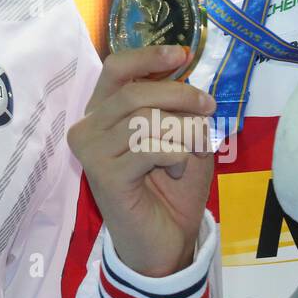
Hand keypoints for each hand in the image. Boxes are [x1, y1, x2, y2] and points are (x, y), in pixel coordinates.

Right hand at [67, 44, 215, 277]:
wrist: (163, 242)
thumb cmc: (169, 188)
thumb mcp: (180, 138)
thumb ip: (176, 108)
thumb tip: (186, 73)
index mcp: (103, 111)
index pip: (116, 69)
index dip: (149, 56)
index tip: (182, 54)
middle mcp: (88, 126)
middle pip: (134, 93)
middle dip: (180, 95)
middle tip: (208, 108)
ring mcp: (91, 150)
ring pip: (144, 120)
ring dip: (182, 131)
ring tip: (193, 150)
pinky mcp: (103, 174)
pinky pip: (149, 148)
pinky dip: (175, 156)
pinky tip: (174, 172)